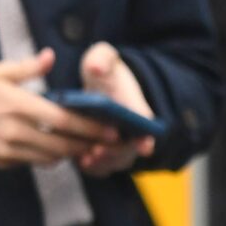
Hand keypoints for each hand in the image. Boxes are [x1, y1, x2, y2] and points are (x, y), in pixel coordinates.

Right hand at [0, 49, 105, 168]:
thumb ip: (27, 67)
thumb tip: (51, 56)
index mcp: (16, 104)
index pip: (62, 120)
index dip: (89, 127)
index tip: (109, 130)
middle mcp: (14, 131)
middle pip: (61, 145)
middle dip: (86, 145)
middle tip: (104, 142)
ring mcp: (7, 150)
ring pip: (49, 158)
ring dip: (68, 153)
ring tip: (82, 145)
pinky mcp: (1, 161)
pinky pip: (31, 162)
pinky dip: (46, 157)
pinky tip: (52, 147)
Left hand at [72, 43, 158, 176]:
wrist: (100, 89)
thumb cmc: (104, 74)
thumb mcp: (103, 58)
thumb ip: (102, 59)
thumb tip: (96, 67)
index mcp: (136, 108)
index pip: (146, 125)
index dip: (146, 138)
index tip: (144, 146)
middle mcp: (132, 132)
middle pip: (129, 150)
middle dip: (116, 153)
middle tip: (99, 151)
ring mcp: (118, 147)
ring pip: (114, 162)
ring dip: (102, 163)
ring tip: (88, 159)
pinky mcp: (102, 156)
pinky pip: (100, 167)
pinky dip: (92, 167)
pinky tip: (80, 161)